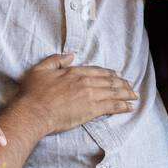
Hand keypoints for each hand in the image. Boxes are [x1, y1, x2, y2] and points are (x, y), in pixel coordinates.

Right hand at [16, 53, 138, 133]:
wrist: (34, 112)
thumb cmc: (33, 93)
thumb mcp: (40, 70)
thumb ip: (55, 60)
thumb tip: (70, 55)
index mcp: (73, 72)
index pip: (96, 71)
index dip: (108, 73)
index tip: (116, 74)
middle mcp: (85, 82)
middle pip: (109, 80)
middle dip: (122, 83)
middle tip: (130, 85)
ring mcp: (90, 95)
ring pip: (113, 92)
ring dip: (126, 93)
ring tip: (134, 95)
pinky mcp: (92, 110)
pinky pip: (112, 106)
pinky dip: (123, 105)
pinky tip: (130, 106)